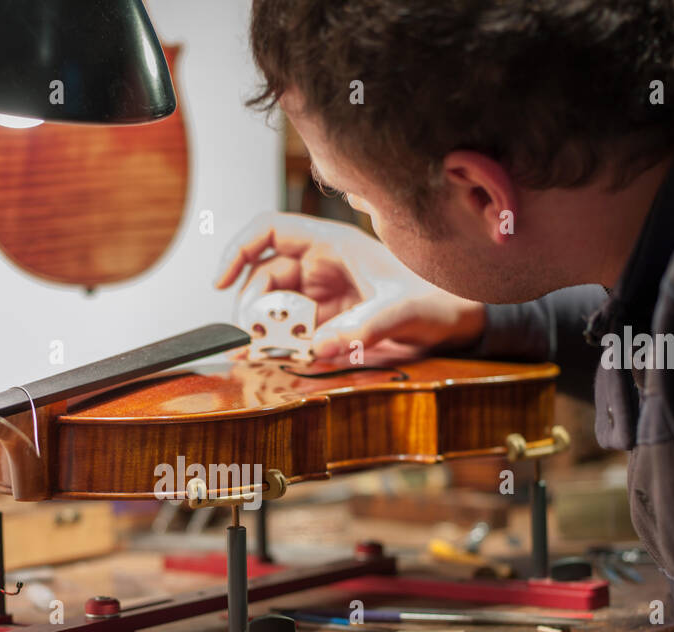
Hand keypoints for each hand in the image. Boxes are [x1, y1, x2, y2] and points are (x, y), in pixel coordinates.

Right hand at [215, 211, 484, 364]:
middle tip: (254, 337)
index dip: (238, 250)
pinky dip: (278, 345)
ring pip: (273, 306)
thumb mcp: (400, 311)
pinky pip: (290, 330)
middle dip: (252, 306)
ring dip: (263, 329)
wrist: (454, 324)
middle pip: (263, 276)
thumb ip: (361, 328)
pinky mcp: (324, 320)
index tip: (220, 281)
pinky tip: (270, 360)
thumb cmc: (434, 300)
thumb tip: (318, 348)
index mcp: (332, 244)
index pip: (269, 231)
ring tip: (261, 353)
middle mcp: (320, 265)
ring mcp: (321, 293)